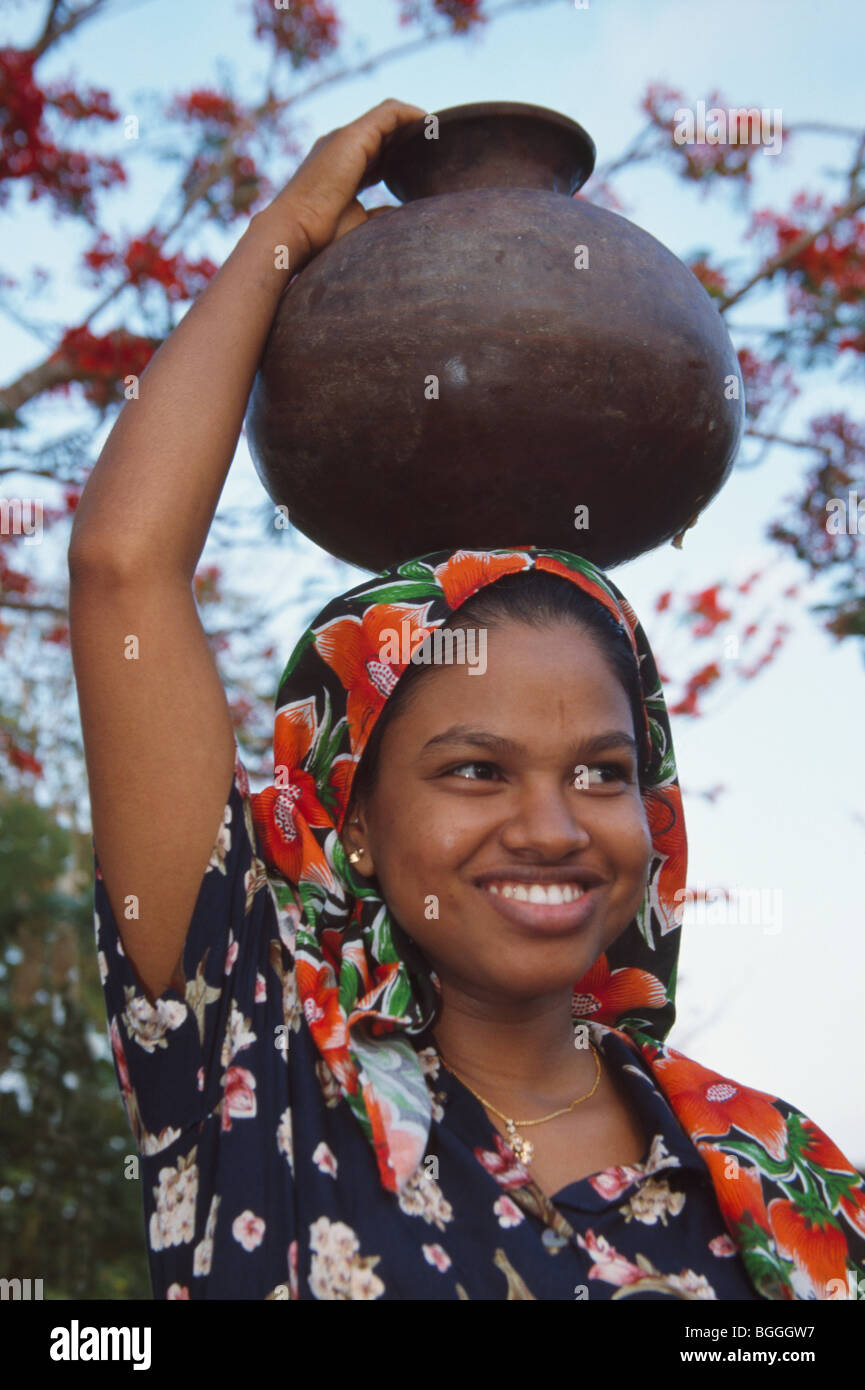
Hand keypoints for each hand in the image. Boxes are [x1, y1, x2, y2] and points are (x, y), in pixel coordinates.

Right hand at [264, 98, 426, 261]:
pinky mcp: (353, 137)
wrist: (294, 231)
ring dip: (414, 123)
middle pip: (383, 133)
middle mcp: (341, 148)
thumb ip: (379, 216)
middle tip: (439, 147)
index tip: (424, 163)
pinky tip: (430, 124)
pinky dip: (411, 116)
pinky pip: (390, 114)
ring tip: (439, 133)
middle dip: (410, 137)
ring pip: (388, 118)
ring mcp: (345, 139)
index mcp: (342, 169)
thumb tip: (402, 218)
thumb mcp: (359, 225)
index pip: (376, 154)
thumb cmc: (319, 237)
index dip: (400, 155)